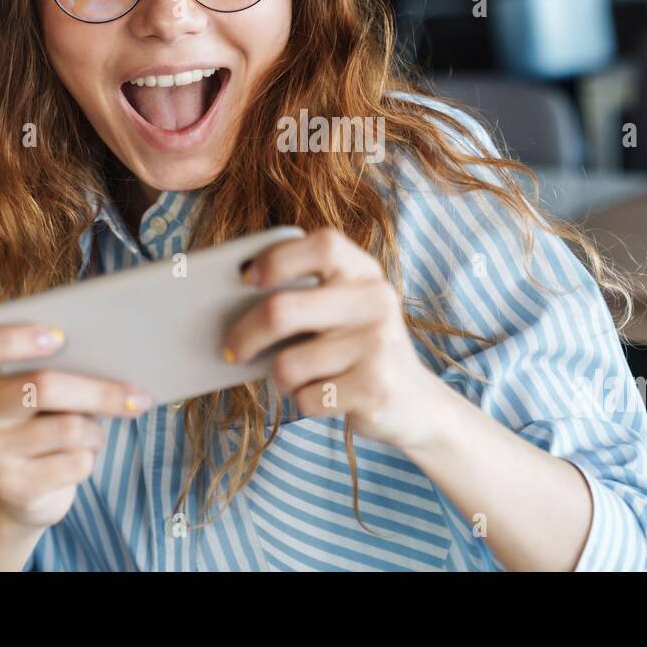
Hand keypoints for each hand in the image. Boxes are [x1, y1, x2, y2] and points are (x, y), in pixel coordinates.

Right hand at [0, 324, 152, 529]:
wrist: (21, 492)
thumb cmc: (43, 422)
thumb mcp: (41, 391)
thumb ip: (60, 368)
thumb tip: (118, 355)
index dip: (12, 339)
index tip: (59, 336)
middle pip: (41, 388)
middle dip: (98, 391)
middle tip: (137, 396)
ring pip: (69, 428)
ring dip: (95, 431)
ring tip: (93, 433)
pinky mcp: (11, 487)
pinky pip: (75, 463)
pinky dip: (90, 457)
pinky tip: (80, 457)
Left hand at [222, 228, 446, 449]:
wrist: (415, 401)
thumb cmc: (356, 348)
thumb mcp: (341, 310)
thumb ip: (303, 296)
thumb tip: (230, 307)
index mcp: (364, 270)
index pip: (323, 244)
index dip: (278, 259)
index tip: (246, 280)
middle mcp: (376, 299)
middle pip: (282, 310)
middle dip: (245, 334)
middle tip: (232, 349)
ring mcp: (379, 343)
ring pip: (288, 365)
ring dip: (280, 378)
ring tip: (293, 377)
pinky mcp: (376, 387)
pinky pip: (307, 398)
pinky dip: (303, 402)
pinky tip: (322, 395)